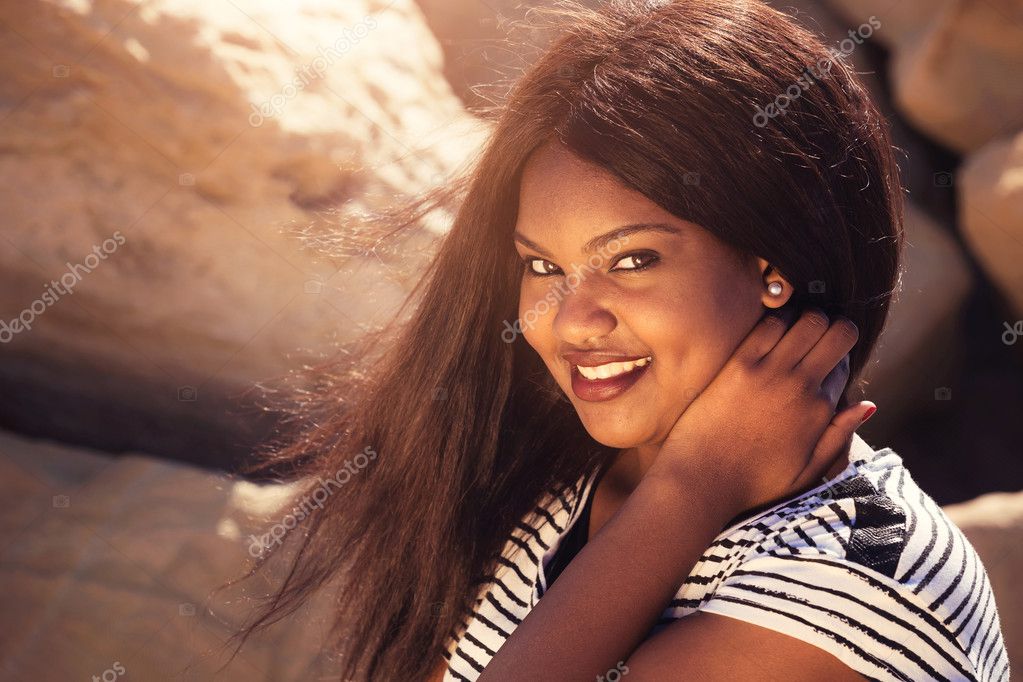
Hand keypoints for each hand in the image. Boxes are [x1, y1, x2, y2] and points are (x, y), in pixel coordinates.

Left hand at [650, 306, 874, 518]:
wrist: (700, 482)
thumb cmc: (752, 483)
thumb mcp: (807, 473)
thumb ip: (839, 437)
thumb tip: (868, 405)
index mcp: (820, 411)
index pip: (844, 363)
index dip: (837, 359)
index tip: (821, 362)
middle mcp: (801, 387)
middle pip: (837, 331)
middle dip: (834, 328)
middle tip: (815, 337)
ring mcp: (770, 372)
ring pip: (809, 319)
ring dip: (808, 318)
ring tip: (794, 330)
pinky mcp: (738, 364)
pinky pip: (770, 323)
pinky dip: (778, 317)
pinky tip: (771, 327)